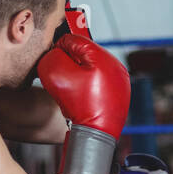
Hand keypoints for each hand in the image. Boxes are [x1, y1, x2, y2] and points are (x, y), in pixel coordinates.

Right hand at [38, 34, 130, 173]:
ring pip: (90, 69)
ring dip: (78, 75)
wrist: (95, 133)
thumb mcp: (55, 74)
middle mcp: (115, 65)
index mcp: (103, 56)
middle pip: (84, 54)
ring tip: (74, 90)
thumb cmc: (79, 105)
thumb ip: (52, 56)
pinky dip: (88, 87)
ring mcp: (119, 80)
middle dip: (70, 63)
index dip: (58, 49)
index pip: (73, 40)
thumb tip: (57, 52)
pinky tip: (83, 98)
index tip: (53, 62)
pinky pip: (98, 83)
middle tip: (64, 79)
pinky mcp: (118, 93)